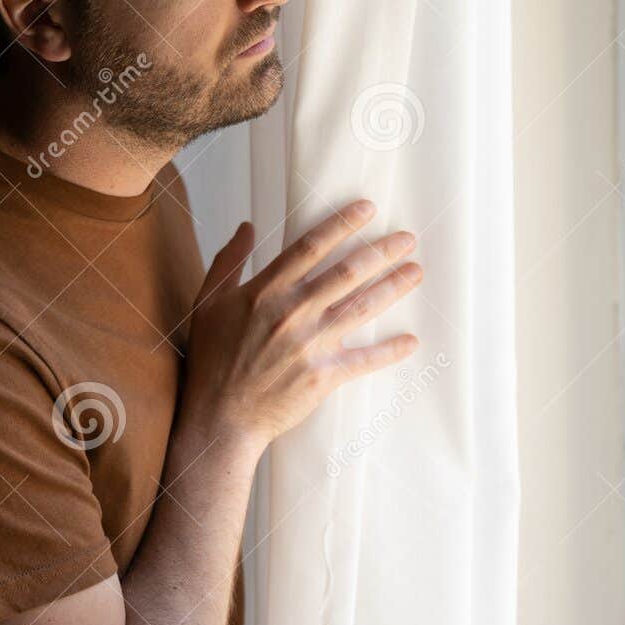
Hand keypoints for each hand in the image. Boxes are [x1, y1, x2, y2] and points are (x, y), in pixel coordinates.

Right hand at [178, 200, 422, 450]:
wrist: (219, 416)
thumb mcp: (208, 302)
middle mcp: (293, 313)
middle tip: (407, 238)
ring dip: (392, 287)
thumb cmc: (213, 359)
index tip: (368, 208)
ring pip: (361, 308)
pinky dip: (389, 351)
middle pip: (347, 273)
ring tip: (416, 272)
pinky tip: (411, 341)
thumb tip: (247, 226)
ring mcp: (310, 345)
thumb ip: (229, 261)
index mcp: (265, 291)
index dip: (342, 224)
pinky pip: (363, 360)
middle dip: (381, 252)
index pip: (311, 247)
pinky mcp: (322, 376)